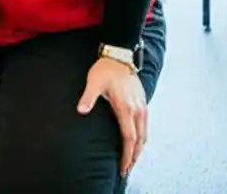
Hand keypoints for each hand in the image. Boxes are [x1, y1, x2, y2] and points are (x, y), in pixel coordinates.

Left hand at [78, 56, 148, 177]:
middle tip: (126, 170)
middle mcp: (138, 110)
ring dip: (139, 150)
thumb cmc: (105, 70)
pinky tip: (136, 143)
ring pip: (145, 135)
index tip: (123, 167)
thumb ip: (88, 98)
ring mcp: (142, 107)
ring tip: (131, 161)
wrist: (120, 56)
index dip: (127, 155)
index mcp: (126, 108)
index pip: (129, 138)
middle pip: (140, 141)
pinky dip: (141, 139)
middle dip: (134, 157)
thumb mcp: (94, 83)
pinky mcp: (143, 103)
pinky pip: (145, 127)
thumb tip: (81, 111)